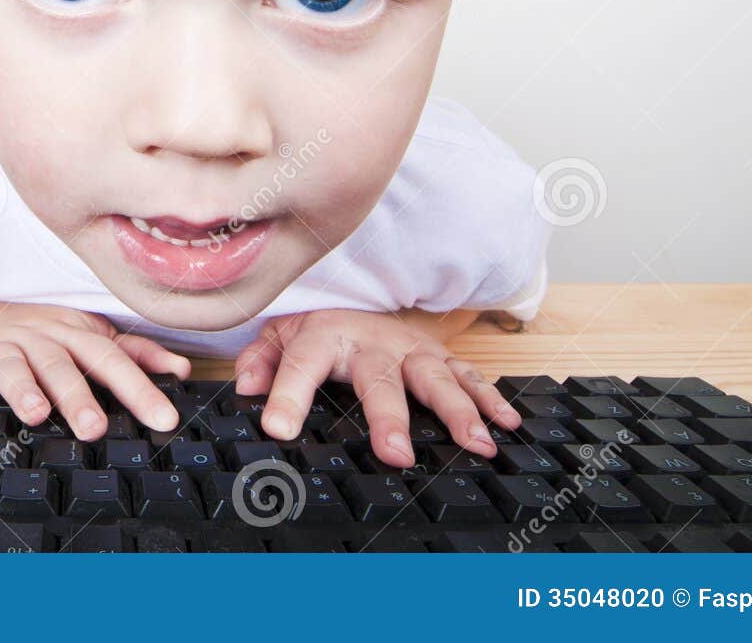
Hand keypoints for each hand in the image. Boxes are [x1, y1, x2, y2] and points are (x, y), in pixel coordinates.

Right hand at [0, 301, 191, 439]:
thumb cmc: (49, 334)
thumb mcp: (93, 338)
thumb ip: (136, 355)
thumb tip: (181, 371)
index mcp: (76, 334)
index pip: (112, 361)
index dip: (139, 389)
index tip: (163, 418)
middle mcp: (40, 337)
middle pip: (62, 365)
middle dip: (78, 396)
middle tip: (95, 428)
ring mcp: (1, 346)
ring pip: (12, 365)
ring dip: (23, 388)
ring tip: (36, 414)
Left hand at [233, 309, 521, 467]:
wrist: (356, 296)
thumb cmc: (317, 330)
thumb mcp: (278, 336)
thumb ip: (259, 360)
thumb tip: (244, 388)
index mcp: (323, 337)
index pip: (300, 366)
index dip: (288, 396)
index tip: (279, 429)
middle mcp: (371, 343)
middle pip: (380, 381)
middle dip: (390, 418)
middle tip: (396, 456)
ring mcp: (411, 350)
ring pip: (436, 379)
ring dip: (458, 412)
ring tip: (475, 444)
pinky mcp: (439, 357)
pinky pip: (469, 376)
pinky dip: (491, 399)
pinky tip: (507, 424)